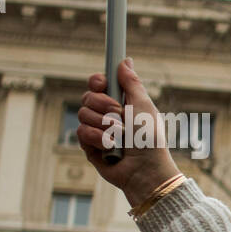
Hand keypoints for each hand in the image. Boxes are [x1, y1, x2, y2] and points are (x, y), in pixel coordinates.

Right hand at [76, 58, 181, 207]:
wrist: (145, 170)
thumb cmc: (150, 139)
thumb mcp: (143, 107)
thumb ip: (132, 84)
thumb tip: (125, 61)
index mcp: (121, 103)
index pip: (99, 84)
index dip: (98, 81)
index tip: (103, 83)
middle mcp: (107, 114)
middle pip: (88, 96)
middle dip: (103, 105)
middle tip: (120, 114)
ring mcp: (97, 130)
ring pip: (82, 114)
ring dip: (103, 124)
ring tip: (120, 136)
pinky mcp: (89, 145)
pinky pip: (80, 132)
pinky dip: (97, 138)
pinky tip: (111, 147)